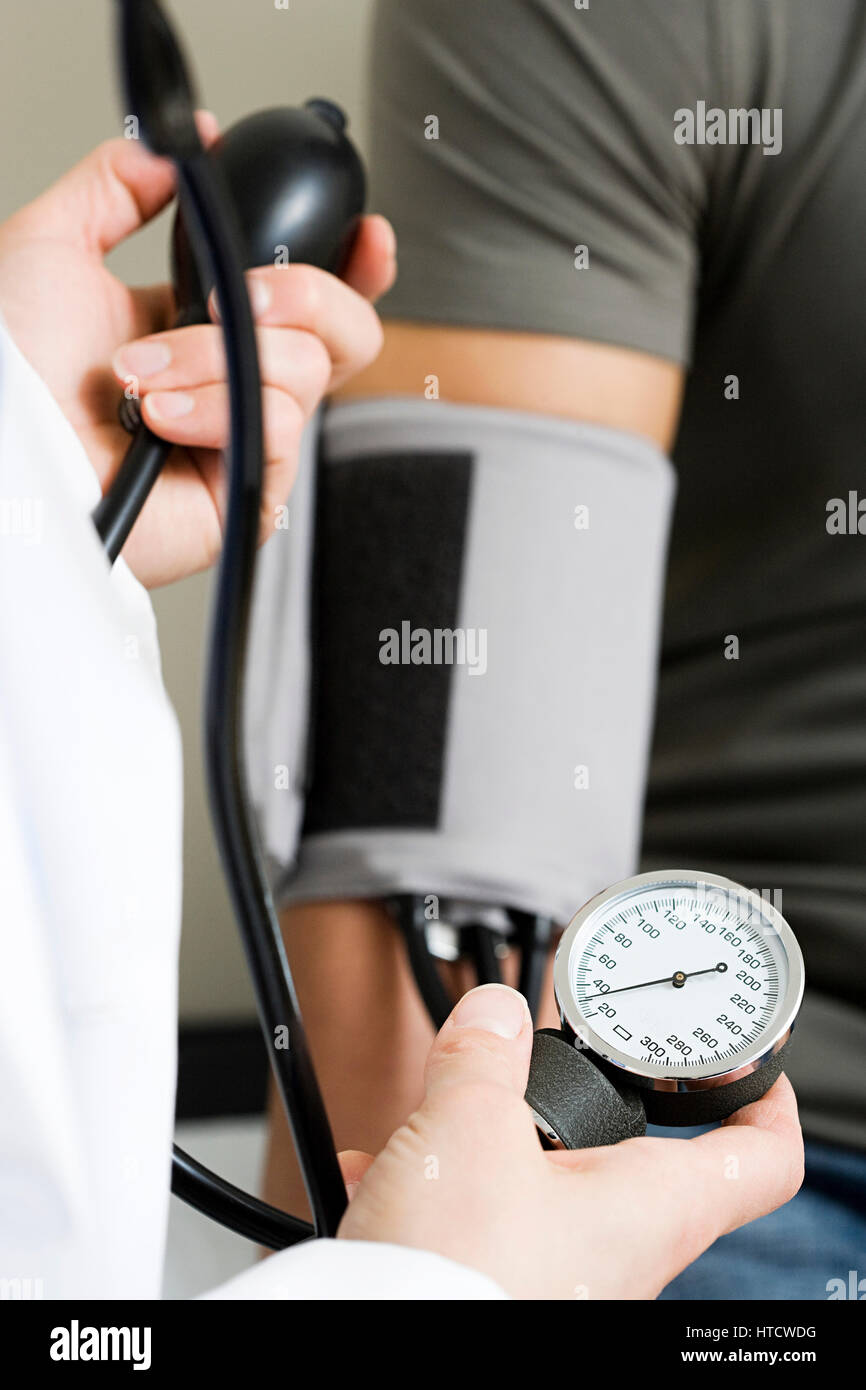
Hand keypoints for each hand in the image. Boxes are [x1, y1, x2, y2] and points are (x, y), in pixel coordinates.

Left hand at [0, 117, 394, 587]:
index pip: (315, 298)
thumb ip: (119, 181)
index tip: (362, 233)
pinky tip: (159, 418)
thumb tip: (183, 145)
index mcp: (207, 326)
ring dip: (213, 356)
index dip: (355, 264)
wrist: (12, 454)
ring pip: (310, 370)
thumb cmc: (16, 377)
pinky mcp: (250, 491)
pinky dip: (212, 408)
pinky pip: (280, 427)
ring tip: (143, 373)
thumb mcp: (51, 244)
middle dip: (306, 292)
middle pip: (349, 333)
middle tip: (238, 294)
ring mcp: (250, 439)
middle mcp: (238, 382)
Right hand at [337, 984, 803, 1299]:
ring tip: (435, 1115)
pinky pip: (485, 1218)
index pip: (763, 1158)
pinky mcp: (506, 1285)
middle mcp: (622, 1247)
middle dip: (580, 1096)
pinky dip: (437, 1184)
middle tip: (554, 1056)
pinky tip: (381, 1168)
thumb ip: (485, 1057)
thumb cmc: (457, 1271)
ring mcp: (565, 1272)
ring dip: (490, 1140)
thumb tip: (495, 1014)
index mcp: (651, 1205)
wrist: (381, 1338)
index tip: (745, 1057)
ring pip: (545, 1181)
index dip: (767, 1097)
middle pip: (633, 1155)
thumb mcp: (468, 1127)